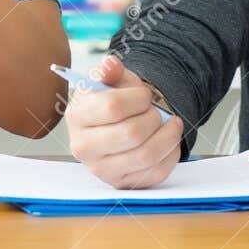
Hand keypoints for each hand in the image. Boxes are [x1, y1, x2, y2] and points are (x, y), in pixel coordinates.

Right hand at [64, 54, 185, 188]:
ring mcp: (102, 170)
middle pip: (131, 133)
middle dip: (153, 117)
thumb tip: (111, 65)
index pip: (113, 106)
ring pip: (146, 156)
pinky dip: (170, 154)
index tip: (144, 95)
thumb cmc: (112, 100)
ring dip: (168, 136)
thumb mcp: (110, 81)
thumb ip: (110, 70)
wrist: (116, 126)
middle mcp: (83, 147)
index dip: (138, 98)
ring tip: (172, 123)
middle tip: (155, 111)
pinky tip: (168, 141)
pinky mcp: (122, 183)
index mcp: (76, 116)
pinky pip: (156, 173)